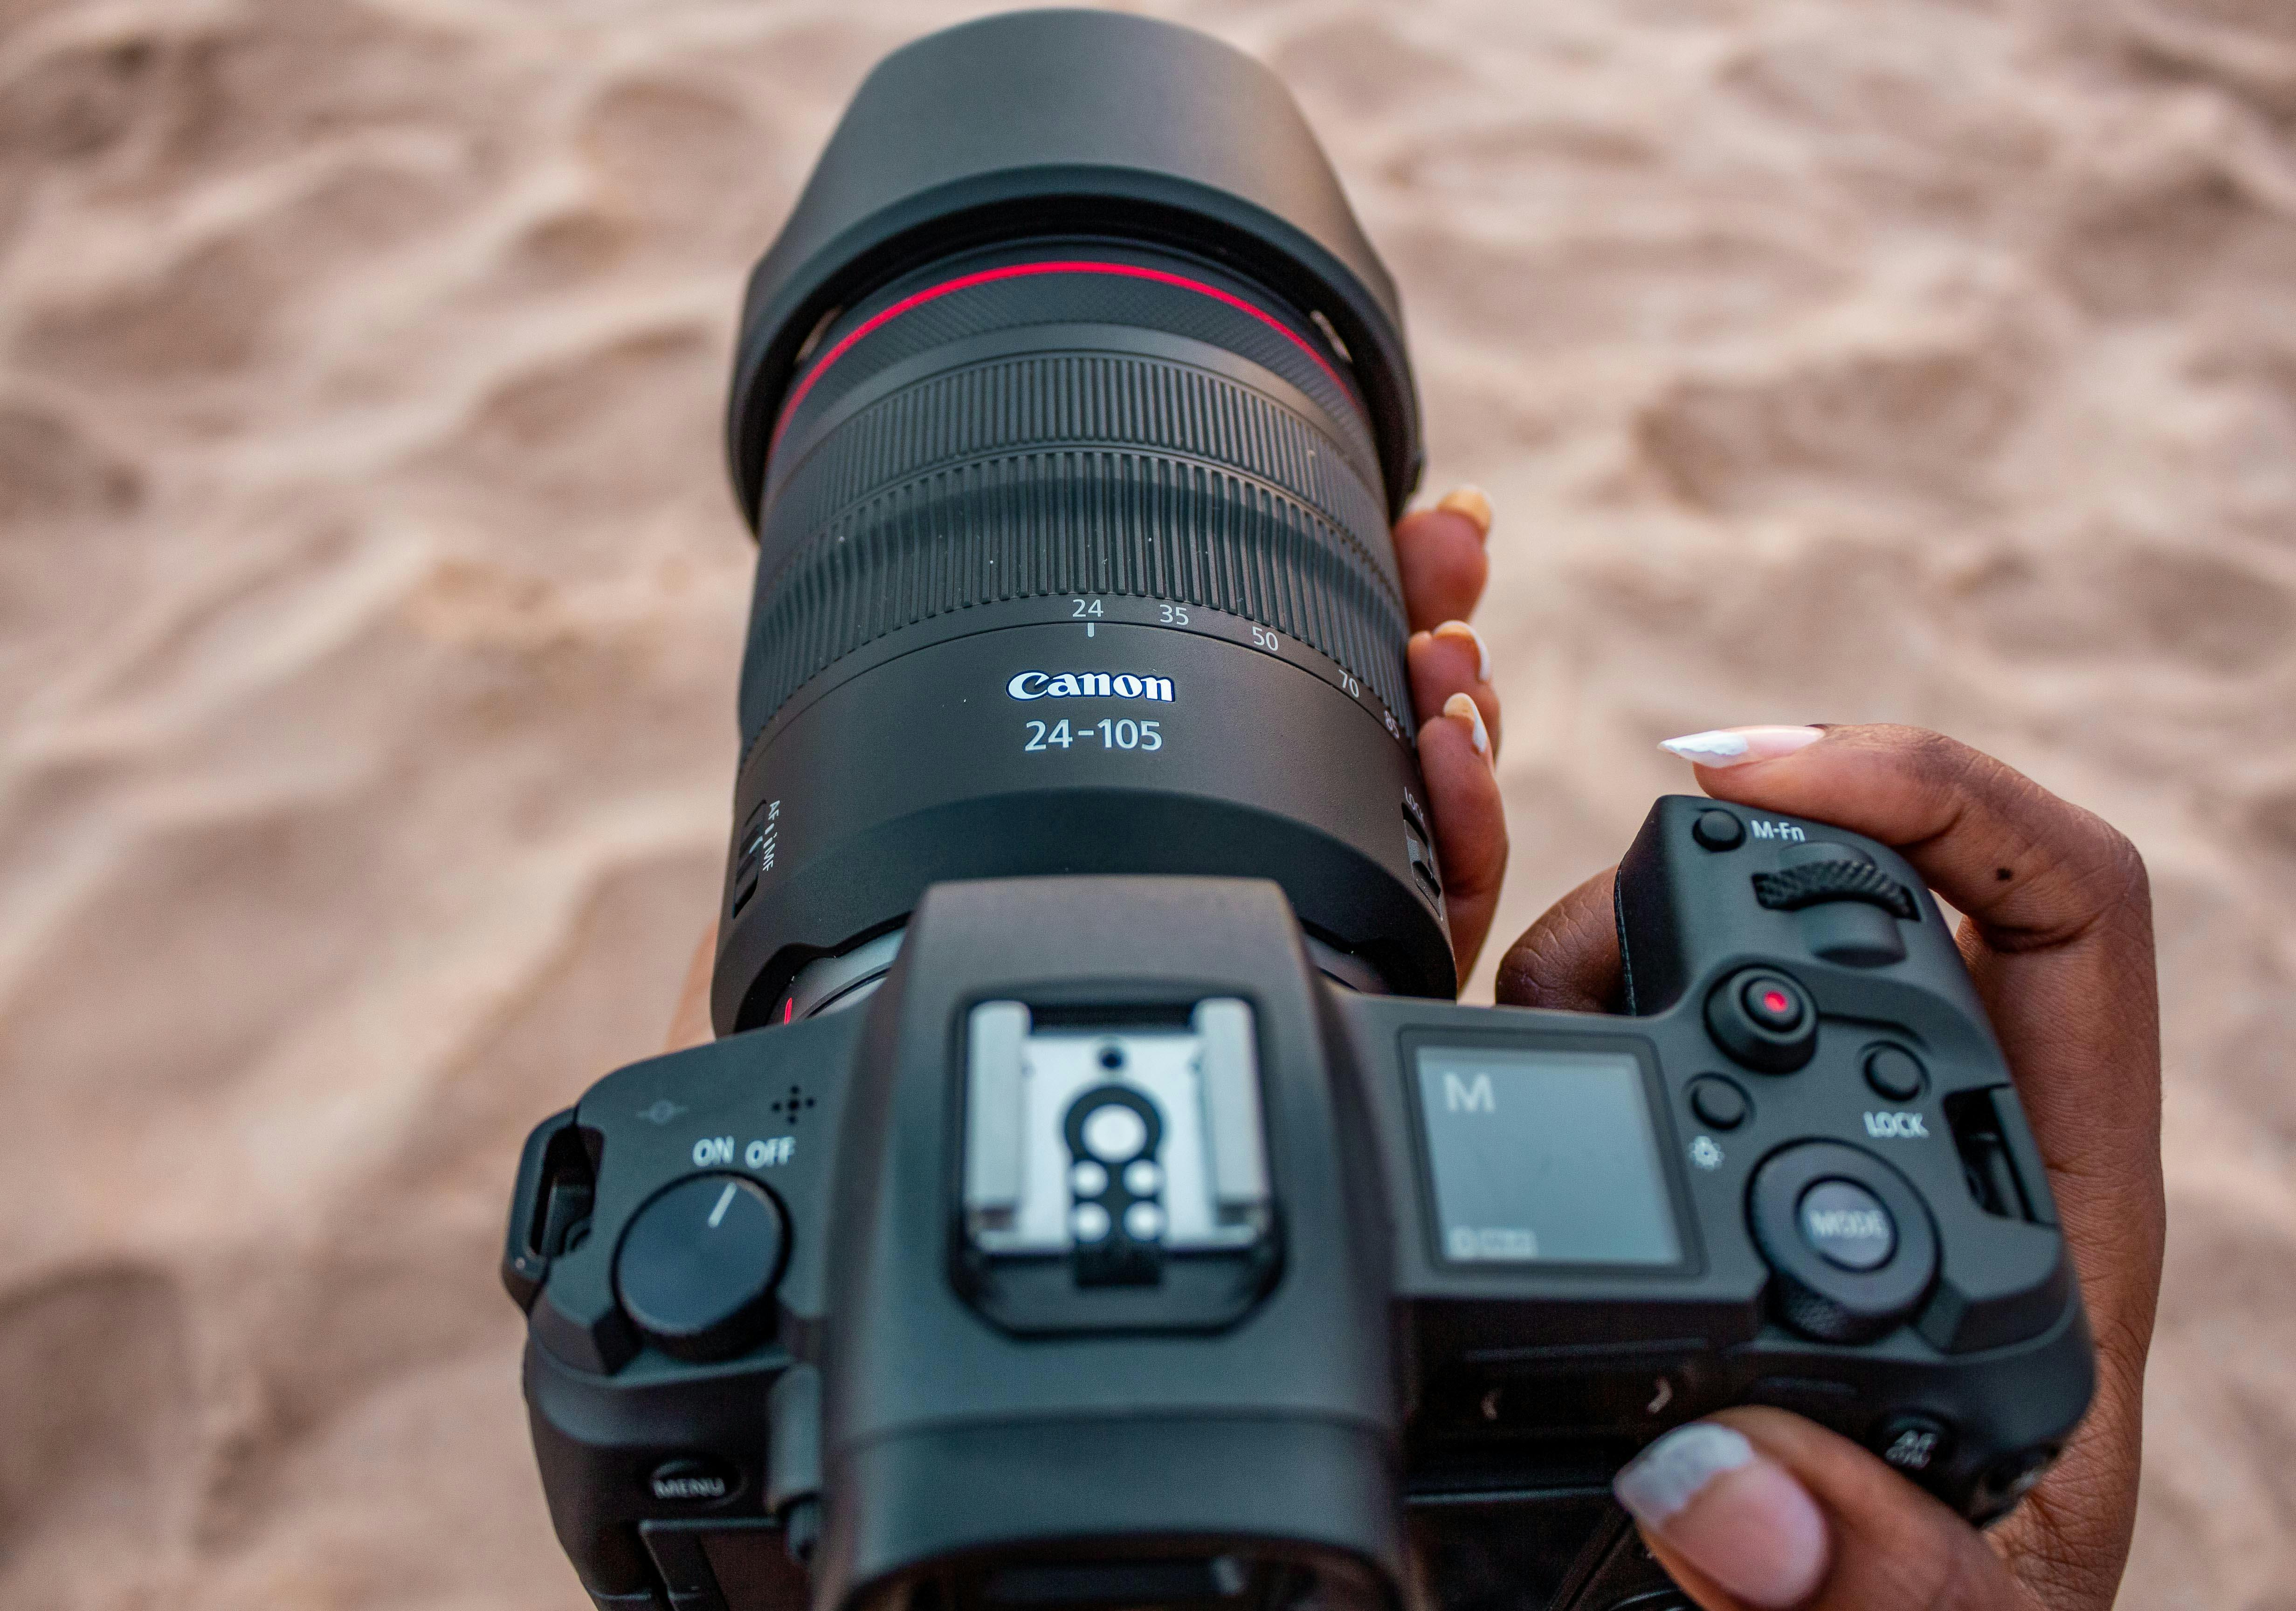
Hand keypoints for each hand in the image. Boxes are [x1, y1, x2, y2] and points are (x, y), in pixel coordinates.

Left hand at [664, 488, 1510, 1047]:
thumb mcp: (831, 965)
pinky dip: (1470, 835)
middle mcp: (1231, 905)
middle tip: (1439, 544)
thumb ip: (832, 872)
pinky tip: (1451, 754)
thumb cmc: (864, 1111)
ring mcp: (1310, 978)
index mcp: (1129, 861)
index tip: (1364, 529)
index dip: (1314, 613)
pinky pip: (1439, 937)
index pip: (1231, 716)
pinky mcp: (1362, 1050)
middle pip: (1348, 745)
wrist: (968, 1246)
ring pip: (1414, 827)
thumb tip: (808, 733)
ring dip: (1450, 716)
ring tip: (1449, 646)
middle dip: (1412, 623)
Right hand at [1499, 724, 2161, 1610]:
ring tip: (1518, 1020)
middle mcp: (1932, 1142)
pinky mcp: (1691, 1168)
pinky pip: (1621, 1012)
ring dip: (1598, 932)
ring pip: (1718, 938)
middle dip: (1699, 873)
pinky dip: (1537, 954)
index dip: (1940, 793)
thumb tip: (1730, 1488)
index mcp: (2047, 1208)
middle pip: (1866, 889)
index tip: (1765, 778)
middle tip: (1578, 960)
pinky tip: (1487, 972)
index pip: (2062, 911)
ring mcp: (1804, 1147)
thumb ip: (1884, 1580)